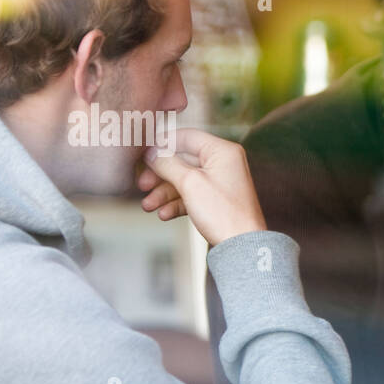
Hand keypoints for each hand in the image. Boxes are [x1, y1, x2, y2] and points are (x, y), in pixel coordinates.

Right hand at [141, 128, 266, 245]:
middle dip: (159, 174)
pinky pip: (191, 196)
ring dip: (163, 193)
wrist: (241, 247)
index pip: (186, 137)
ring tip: (148, 206)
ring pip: (184, 180)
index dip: (161, 143)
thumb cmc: (223, 213)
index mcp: (222, 151)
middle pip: (182, 160)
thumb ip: (168, 163)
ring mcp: (220, 182)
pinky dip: (176, 204)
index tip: (142, 153)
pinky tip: (164, 214)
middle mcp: (223, 163)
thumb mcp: (190, 183)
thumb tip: (151, 152)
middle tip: (142, 185)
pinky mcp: (216, 201)